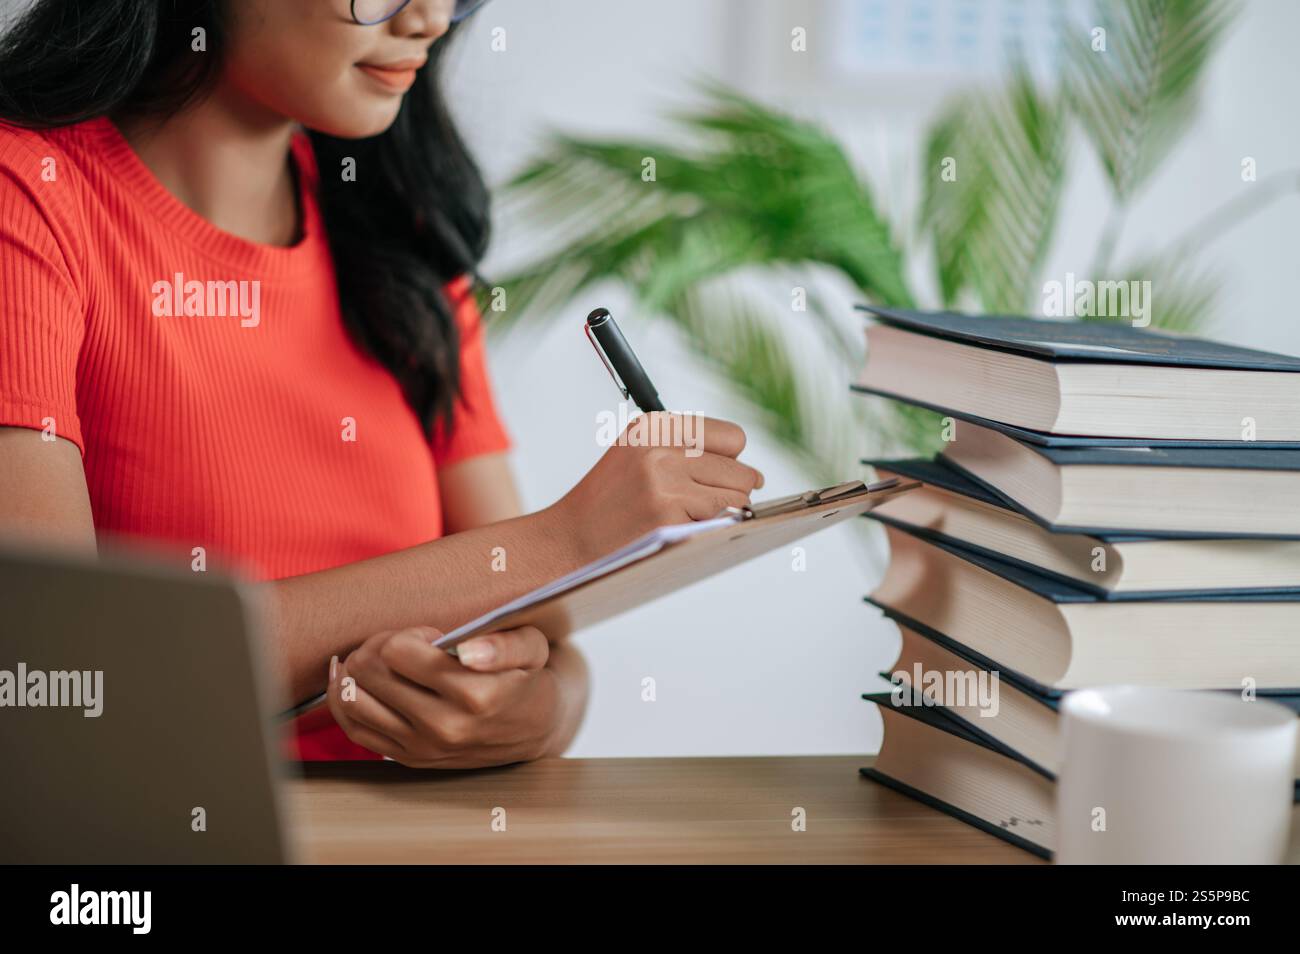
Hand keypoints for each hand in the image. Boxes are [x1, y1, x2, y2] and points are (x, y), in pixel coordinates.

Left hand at [326, 625, 565, 767]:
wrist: (534, 730)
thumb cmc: (528, 679)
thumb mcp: (532, 649)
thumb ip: (503, 644)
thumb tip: (468, 649)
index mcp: (474, 695)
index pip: (398, 651)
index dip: (410, 633)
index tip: (431, 636)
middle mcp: (443, 726)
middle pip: (369, 670)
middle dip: (380, 645)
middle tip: (404, 644)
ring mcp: (421, 746)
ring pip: (352, 698)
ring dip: (358, 668)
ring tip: (380, 660)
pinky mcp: (406, 757)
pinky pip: (353, 726)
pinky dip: (342, 697)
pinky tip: (350, 676)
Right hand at [550, 412, 763, 559]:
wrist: (569, 539)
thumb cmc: (608, 502)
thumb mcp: (637, 454)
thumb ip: (685, 449)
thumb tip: (750, 470)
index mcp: (654, 427)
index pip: (731, 436)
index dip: (732, 459)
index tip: (721, 473)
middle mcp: (660, 449)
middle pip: (740, 468)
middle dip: (734, 489)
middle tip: (707, 504)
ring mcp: (666, 483)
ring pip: (737, 496)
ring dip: (725, 512)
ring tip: (691, 517)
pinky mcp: (670, 516)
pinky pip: (722, 521)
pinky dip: (711, 530)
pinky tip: (681, 530)